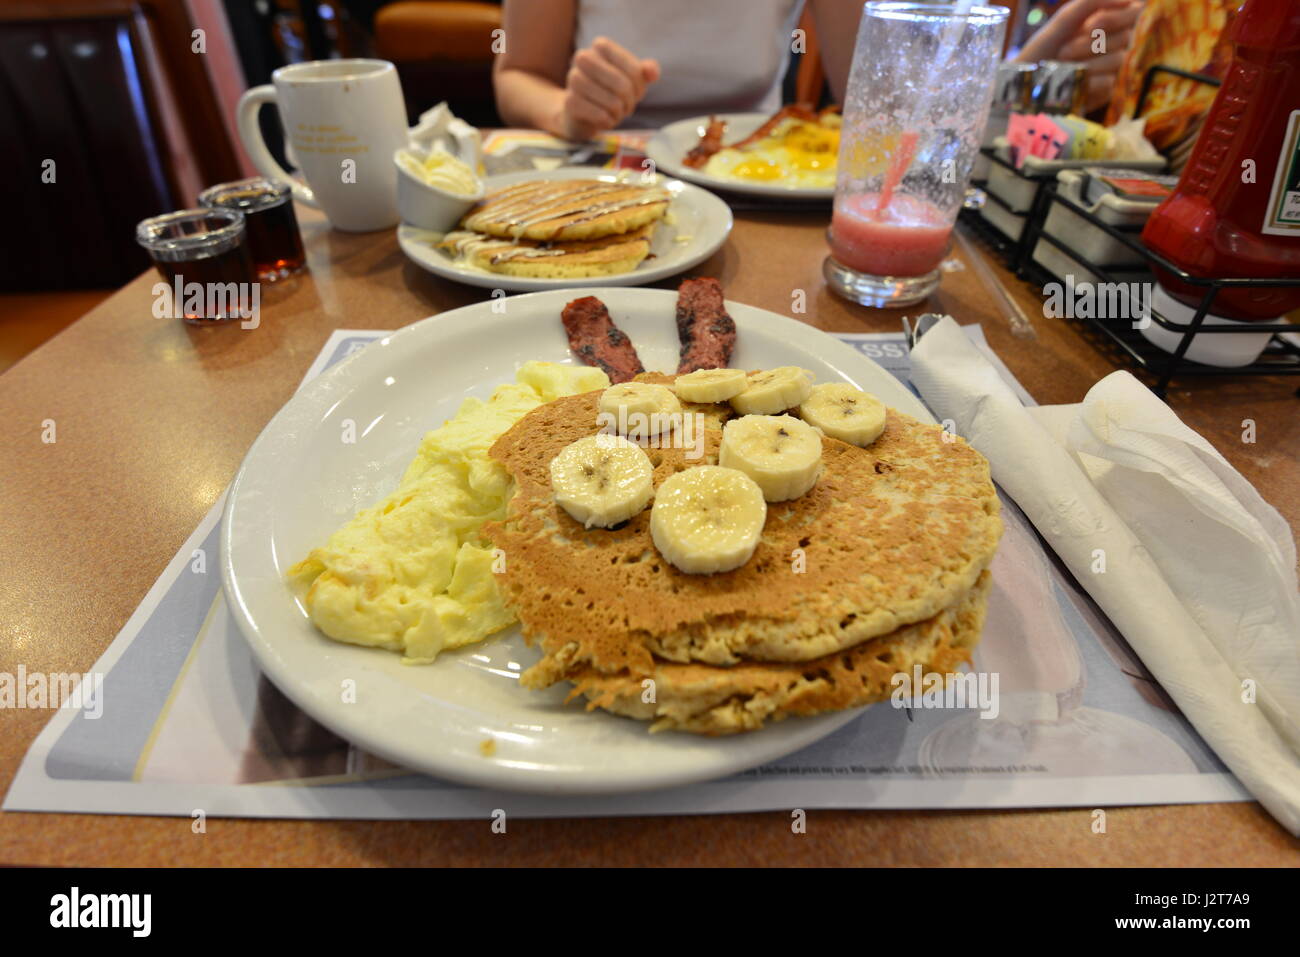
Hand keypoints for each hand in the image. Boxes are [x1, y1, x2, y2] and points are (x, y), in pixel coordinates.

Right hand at [556, 36, 659, 140]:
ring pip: (612, 102)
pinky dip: (608, 122)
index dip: (640, 87)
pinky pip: (600, 115)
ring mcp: (573, 78)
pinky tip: (605, 120)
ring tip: (616, 113)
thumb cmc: (610, 90)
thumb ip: (645, 72)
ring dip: (619, 113)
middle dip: (630, 101)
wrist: (581, 111)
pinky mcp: (570, 101)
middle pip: (622, 85)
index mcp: (601, 46)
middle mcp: (583, 57)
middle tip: (627, 107)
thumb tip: (652, 72)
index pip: (634, 70)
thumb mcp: (631, 78)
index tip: (636, 94)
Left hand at [1017, 0, 1143, 113]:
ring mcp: (1113, 68)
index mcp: (1109, 22)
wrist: (1025, 80)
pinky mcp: (1106, 91)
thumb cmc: (1045, 46)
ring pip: (1117, 60)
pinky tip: (1070, 83)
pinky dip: (1085, 82)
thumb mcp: (1066, 19)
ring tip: (1063, 66)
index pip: (1134, 13)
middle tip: (1063, 51)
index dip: (1115, 19)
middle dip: (1090, 43)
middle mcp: (1116, 43)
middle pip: (1124, 38)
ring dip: (1086, 63)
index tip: (1092, 24)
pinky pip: (1108, 83)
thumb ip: (1093, 2)